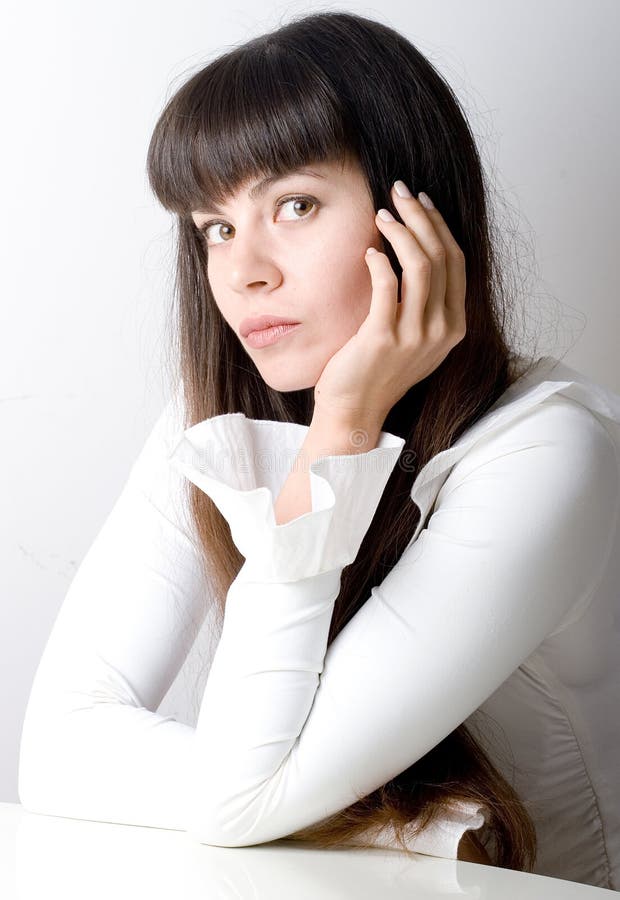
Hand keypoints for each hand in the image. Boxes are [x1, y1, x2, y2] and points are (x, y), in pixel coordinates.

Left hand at [313, 182, 466, 420]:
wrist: (354, 410)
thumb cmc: (378, 371)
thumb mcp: (415, 337)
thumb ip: (424, 302)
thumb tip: (415, 249)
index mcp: (454, 327)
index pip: (456, 262)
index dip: (440, 226)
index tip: (422, 202)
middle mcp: (441, 330)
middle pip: (440, 256)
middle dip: (420, 216)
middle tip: (398, 192)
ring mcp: (415, 336)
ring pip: (419, 264)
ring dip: (399, 230)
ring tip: (381, 213)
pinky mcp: (383, 338)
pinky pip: (387, 285)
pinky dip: (380, 261)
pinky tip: (370, 251)